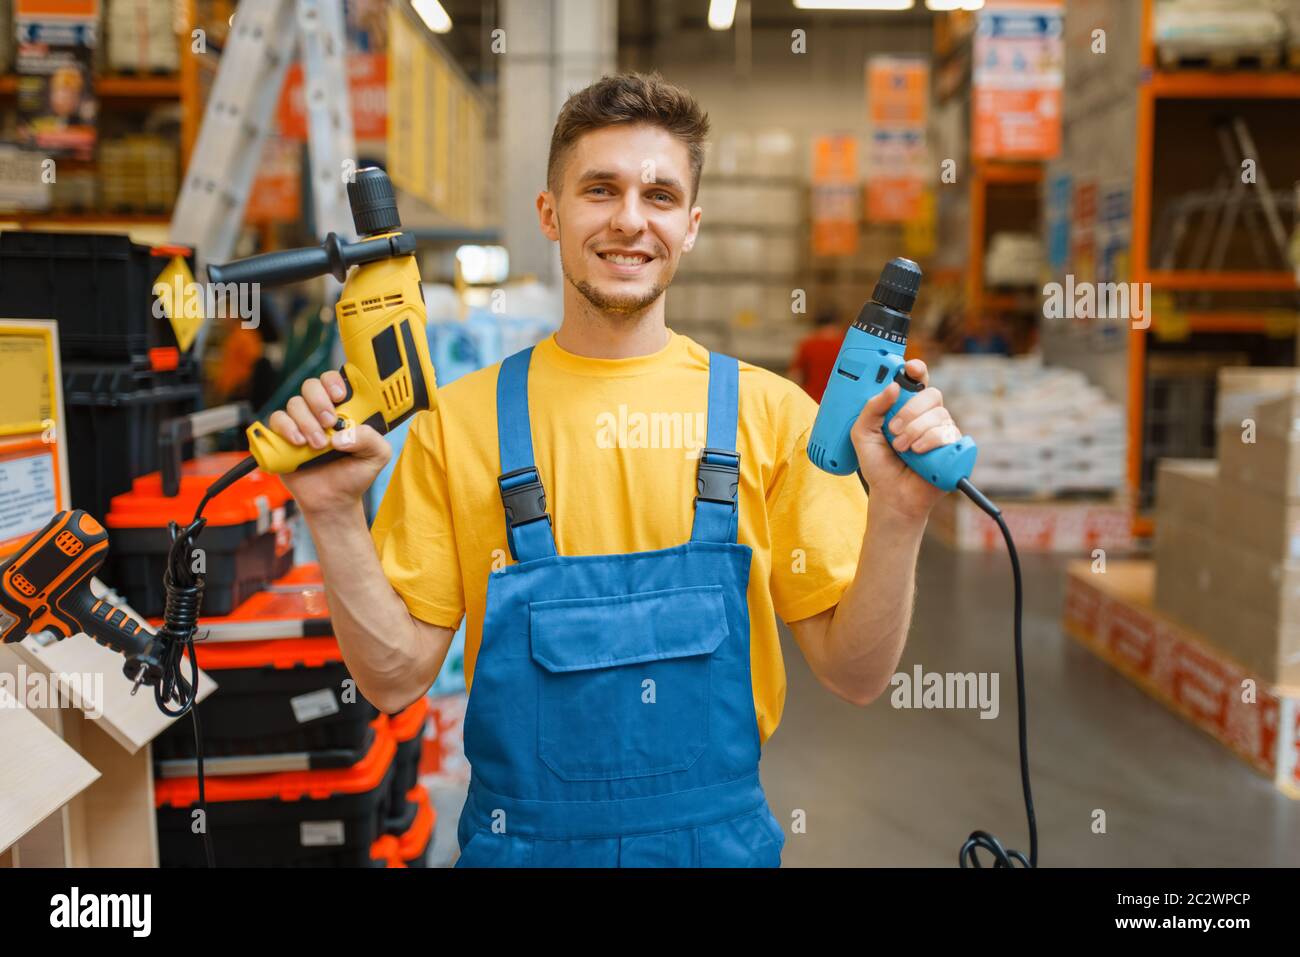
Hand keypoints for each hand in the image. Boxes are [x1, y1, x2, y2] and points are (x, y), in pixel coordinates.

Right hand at [267, 370, 391, 516]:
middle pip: (311, 386)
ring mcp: (300, 423)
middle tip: (329, 422)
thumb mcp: (376, 456)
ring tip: (318, 445)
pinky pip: (277, 420)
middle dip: (319, 401)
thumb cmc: (354, 474)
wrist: (333, 500)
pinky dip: (286, 428)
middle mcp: (319, 412)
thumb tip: (341, 436)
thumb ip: (370, 438)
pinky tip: (298, 443)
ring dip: (307, 421)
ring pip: (295, 403)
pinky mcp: (282, 437)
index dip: (333, 382)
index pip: (334, 381)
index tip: (340, 397)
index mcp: (343, 410)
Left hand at [849, 358, 962, 525]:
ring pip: (940, 415)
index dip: (917, 371)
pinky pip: (949, 434)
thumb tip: (892, 387)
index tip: (911, 369)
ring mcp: (942, 431)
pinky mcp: (954, 448)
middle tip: (894, 432)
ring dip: (916, 432)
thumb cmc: (878, 465)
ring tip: (903, 450)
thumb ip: (872, 408)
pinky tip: (919, 454)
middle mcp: (928, 416)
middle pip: (931, 395)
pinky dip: (931, 442)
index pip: (918, 381)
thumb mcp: (862, 433)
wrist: (891, 495)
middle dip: (910, 412)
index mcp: (907, 408)